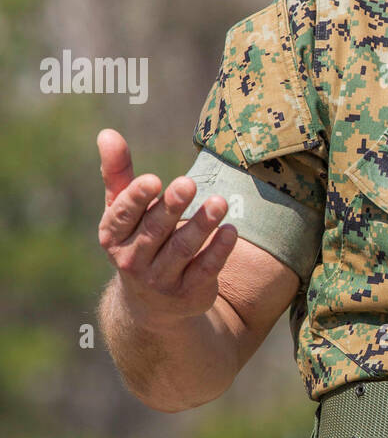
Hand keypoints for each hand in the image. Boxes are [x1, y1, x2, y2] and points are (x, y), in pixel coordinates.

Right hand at [97, 129, 237, 329]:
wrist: (150, 304)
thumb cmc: (137, 239)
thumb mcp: (123, 209)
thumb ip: (118, 173)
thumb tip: (107, 133)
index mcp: (113, 236)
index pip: (123, 216)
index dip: (137, 199)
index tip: (153, 180)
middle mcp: (133, 261)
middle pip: (155, 231)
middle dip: (172, 207)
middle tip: (189, 183)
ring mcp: (161, 280)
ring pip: (183, 250)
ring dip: (201, 225)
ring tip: (220, 201)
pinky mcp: (189, 293)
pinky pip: (205, 269)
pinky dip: (219, 250)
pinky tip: (231, 230)